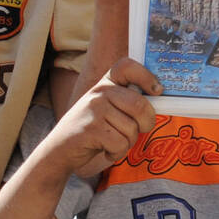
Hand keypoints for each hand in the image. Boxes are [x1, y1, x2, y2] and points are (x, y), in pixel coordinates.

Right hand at [46, 57, 159, 177]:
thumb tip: (159, 98)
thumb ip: (128, 102)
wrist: (60, 150)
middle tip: (139, 130)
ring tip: (111, 141)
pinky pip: (121, 143)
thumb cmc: (92, 131)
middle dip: (146, 123)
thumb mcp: (107, 109)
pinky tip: (104, 149)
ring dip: (127, 142)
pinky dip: (117, 153)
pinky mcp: (91, 128)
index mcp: (105, 83)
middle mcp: (99, 92)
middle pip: (139, 105)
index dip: (146, 76)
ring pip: (131, 129)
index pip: (126, 66)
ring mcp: (94, 109)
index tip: (157, 90)